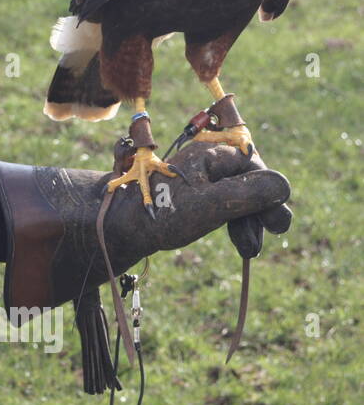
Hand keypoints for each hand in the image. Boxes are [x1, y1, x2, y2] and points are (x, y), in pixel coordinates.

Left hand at [99, 141, 292, 280]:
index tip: (276, 221)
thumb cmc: (162, 215)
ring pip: (239, 197)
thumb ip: (247, 194)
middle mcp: (206, 161)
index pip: (253, 165)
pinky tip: (244, 245)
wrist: (121, 230)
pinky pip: (226, 206)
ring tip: (251, 250)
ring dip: (251, 222)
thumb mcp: (209, 205)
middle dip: (262, 209)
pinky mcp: (196, 196)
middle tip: (277, 232)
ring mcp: (201, 179)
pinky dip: (236, 224)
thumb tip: (283, 186)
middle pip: (249, 181)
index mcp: (209, 153)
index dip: (269, 191)